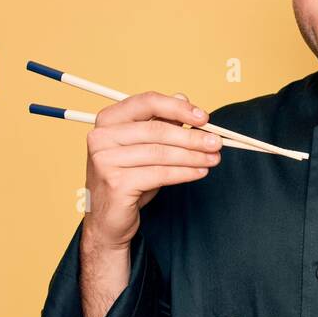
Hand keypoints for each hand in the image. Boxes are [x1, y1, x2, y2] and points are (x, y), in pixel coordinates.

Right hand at [82, 91, 219, 251]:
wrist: (108, 219)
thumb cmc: (129, 179)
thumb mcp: (145, 147)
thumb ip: (161, 122)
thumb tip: (182, 97)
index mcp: (107, 119)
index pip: (147, 102)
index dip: (178, 108)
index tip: (204, 118)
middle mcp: (101, 136)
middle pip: (156, 130)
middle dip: (192, 137)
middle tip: (217, 142)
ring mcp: (105, 160)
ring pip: (160, 153)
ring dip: (192, 156)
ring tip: (213, 159)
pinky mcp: (115, 183)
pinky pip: (159, 174)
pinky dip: (184, 173)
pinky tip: (200, 172)